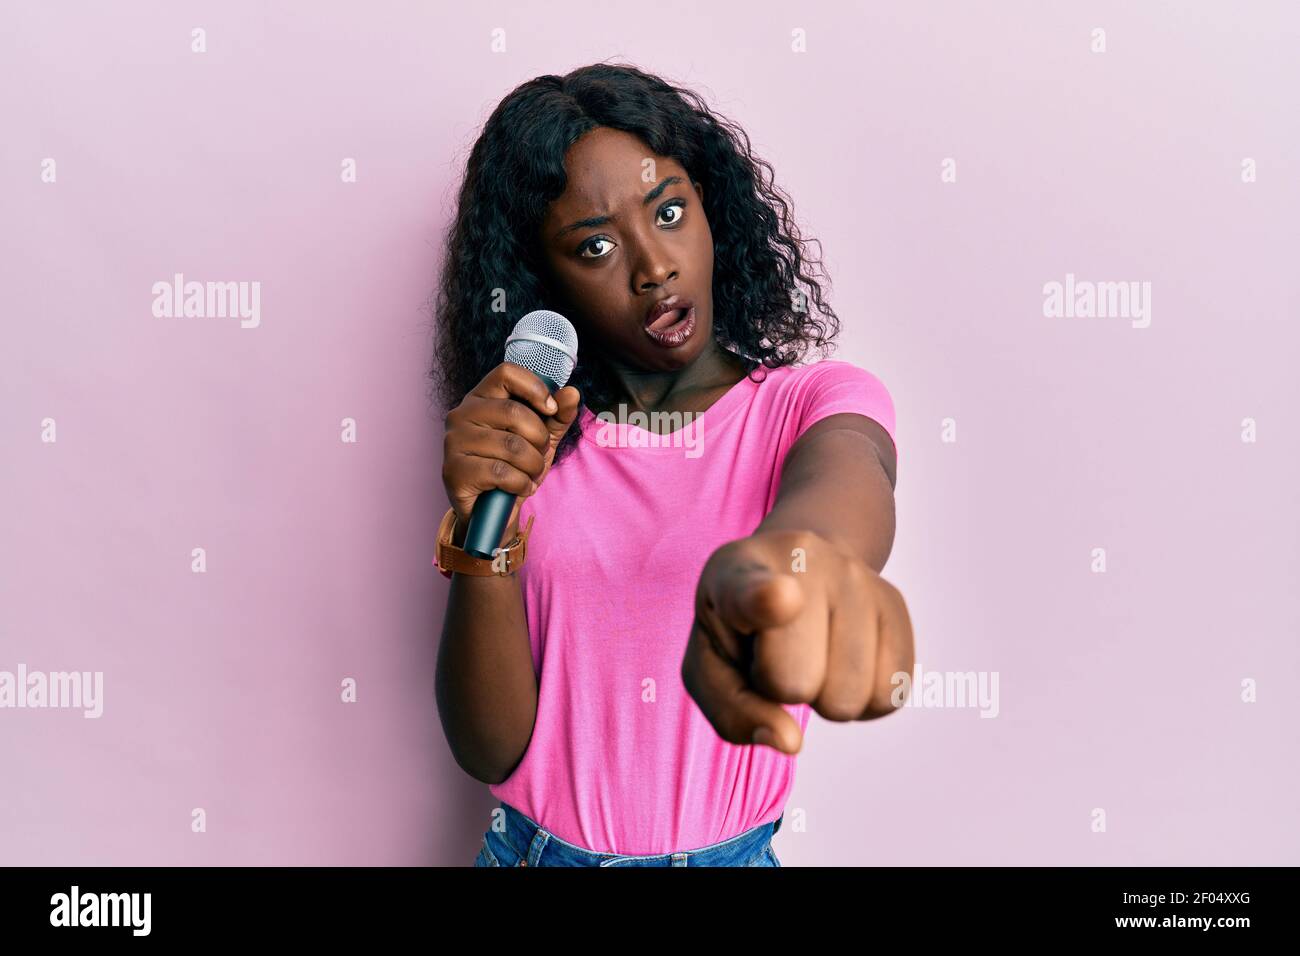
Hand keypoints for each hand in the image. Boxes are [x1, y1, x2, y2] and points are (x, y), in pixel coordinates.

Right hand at [442, 361, 581, 540]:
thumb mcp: (541, 439)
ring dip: (532, 465)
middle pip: (513, 412)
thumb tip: (571, 393)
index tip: (550, 410)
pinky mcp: (453, 471)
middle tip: (539, 455)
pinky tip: (518, 488)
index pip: (506, 373)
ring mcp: (453, 442)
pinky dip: (520, 484)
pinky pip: (501, 472)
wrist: (491, 512)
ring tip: (529, 474)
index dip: (535, 389)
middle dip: (539, 439)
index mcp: (481, 398)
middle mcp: (461, 414)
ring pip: (512, 446)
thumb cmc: (513, 467)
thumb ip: (557, 416)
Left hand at [681, 529, 913, 753]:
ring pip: (850, 696)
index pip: (755, 591)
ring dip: (826, 696)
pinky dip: (864, 700)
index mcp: (737, 574)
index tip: (782, 598)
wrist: (790, 570)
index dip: (767, 600)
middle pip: (798, 683)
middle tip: (775, 654)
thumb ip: (734, 713)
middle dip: (783, 690)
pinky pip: (890, 695)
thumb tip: (790, 742)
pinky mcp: (894, 603)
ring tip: (809, 652)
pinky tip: (842, 662)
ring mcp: (855, 576)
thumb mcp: (710, 668)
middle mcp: (803, 562)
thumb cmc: (739, 629)